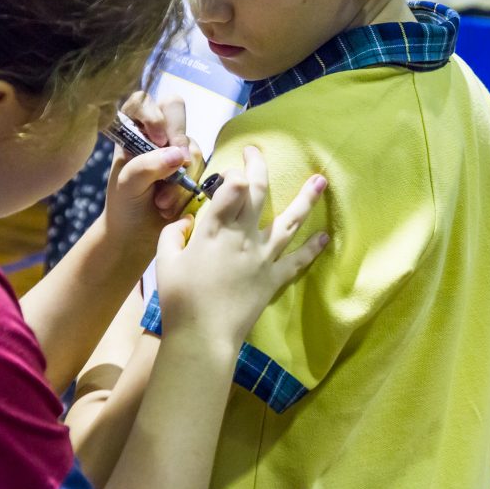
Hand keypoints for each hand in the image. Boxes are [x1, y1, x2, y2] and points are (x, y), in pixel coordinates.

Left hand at [100, 93, 205, 243]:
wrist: (136, 235)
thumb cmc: (124, 205)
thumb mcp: (127, 183)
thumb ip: (147, 165)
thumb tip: (179, 155)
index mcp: (131, 129)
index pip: (143, 100)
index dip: (154, 115)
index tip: (156, 140)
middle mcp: (155, 133)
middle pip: (176, 109)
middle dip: (177, 139)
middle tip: (172, 167)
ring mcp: (176, 150)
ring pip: (191, 146)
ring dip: (179, 178)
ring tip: (162, 202)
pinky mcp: (193, 169)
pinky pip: (203, 169)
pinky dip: (188, 189)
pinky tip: (172, 205)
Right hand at [155, 146, 328, 346]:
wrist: (204, 336)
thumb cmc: (180, 299)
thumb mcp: (164, 261)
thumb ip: (173, 234)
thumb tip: (186, 221)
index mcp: (213, 230)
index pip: (230, 188)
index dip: (234, 172)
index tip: (234, 166)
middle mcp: (242, 236)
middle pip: (258, 193)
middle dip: (259, 167)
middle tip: (258, 152)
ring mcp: (262, 256)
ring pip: (289, 221)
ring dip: (306, 199)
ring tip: (321, 180)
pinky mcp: (273, 278)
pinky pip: (297, 261)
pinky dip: (312, 248)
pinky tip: (325, 236)